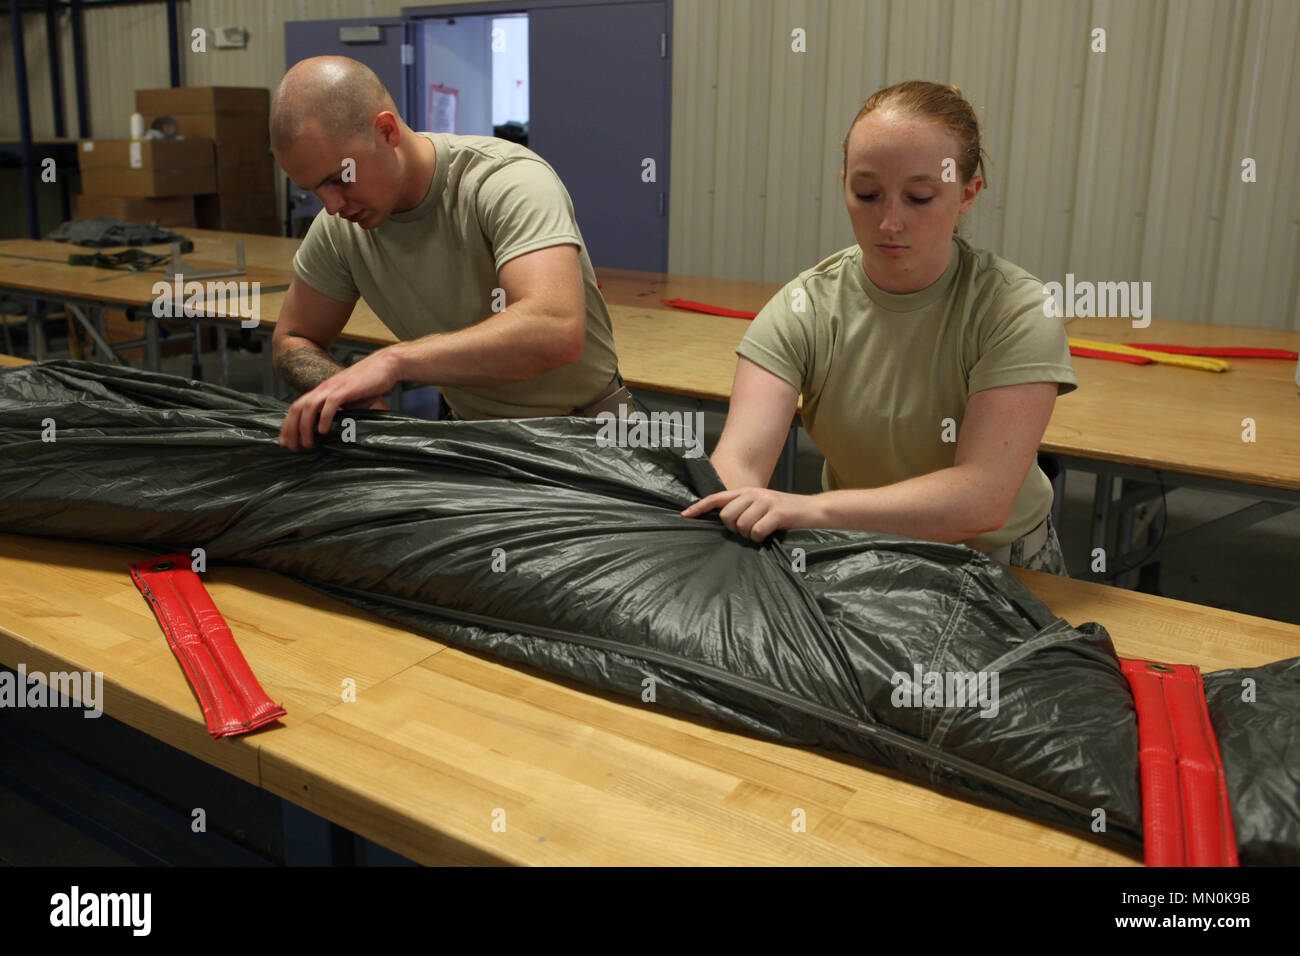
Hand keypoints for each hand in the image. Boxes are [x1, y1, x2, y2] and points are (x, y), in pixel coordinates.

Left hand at [278, 350, 398, 449]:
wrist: (384, 366)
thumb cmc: (369, 385)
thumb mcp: (351, 402)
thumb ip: (342, 414)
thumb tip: (339, 432)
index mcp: (322, 392)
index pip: (297, 408)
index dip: (288, 425)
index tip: (286, 442)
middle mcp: (323, 389)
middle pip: (297, 408)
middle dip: (291, 429)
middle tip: (291, 447)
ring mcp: (333, 388)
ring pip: (309, 407)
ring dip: (305, 427)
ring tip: (307, 444)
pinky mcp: (346, 388)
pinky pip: (330, 404)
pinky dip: (324, 418)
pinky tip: (323, 431)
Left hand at [680, 487, 817, 541]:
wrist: (814, 510)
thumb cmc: (785, 514)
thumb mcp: (762, 507)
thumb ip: (744, 510)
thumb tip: (724, 522)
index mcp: (748, 492)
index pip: (717, 497)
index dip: (700, 507)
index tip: (685, 515)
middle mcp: (754, 494)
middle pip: (726, 515)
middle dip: (734, 528)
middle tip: (749, 530)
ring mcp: (765, 502)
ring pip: (741, 525)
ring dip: (749, 534)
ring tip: (762, 531)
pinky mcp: (777, 512)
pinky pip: (756, 531)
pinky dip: (761, 538)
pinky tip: (770, 534)